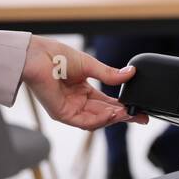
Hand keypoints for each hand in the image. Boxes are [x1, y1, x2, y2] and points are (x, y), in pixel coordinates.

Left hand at [21, 36, 147, 130]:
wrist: (37, 56)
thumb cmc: (56, 56)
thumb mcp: (89, 65)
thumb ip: (109, 74)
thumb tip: (131, 74)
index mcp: (83, 90)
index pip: (107, 103)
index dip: (124, 107)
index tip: (140, 109)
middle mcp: (77, 102)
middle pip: (104, 114)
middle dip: (123, 116)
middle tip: (141, 116)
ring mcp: (70, 110)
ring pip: (96, 121)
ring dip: (113, 118)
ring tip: (127, 113)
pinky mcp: (62, 114)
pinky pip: (84, 122)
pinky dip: (100, 119)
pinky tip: (111, 113)